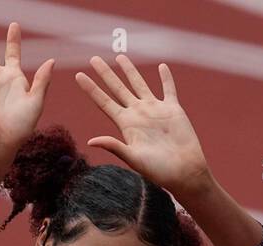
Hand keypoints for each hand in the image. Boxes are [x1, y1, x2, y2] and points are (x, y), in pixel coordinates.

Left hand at [75, 55, 208, 193]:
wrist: (184, 172)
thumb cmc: (158, 170)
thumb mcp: (133, 159)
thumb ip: (114, 146)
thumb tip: (90, 142)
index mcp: (126, 124)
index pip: (104, 102)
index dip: (91, 89)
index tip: (78, 76)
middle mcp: (138, 114)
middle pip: (117, 88)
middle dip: (105, 73)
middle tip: (93, 58)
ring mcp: (155, 110)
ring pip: (139, 84)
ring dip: (130, 70)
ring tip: (120, 57)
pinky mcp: (173, 110)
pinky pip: (168, 89)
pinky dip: (166, 78)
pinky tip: (162, 66)